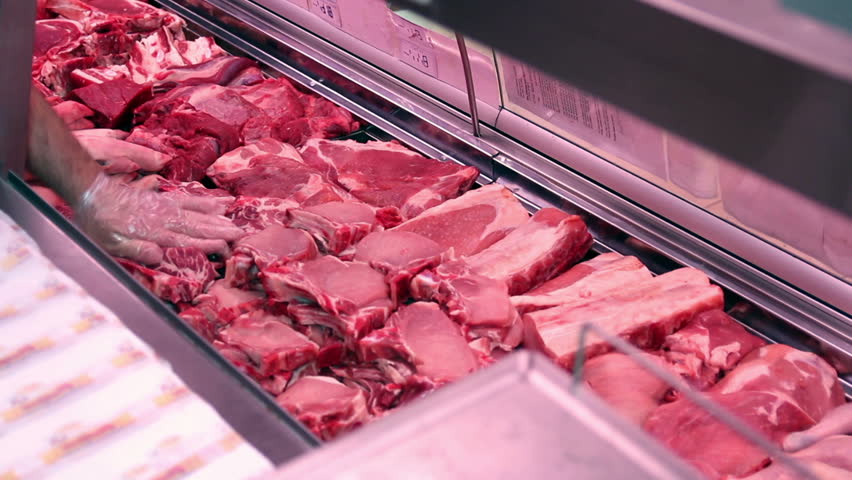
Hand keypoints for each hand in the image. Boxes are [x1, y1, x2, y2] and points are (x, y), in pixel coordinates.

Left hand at [77, 173, 243, 264]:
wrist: (92, 192)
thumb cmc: (99, 224)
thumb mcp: (109, 243)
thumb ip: (134, 249)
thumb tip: (158, 255)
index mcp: (153, 233)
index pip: (185, 241)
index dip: (206, 244)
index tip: (225, 247)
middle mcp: (163, 220)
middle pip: (196, 226)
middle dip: (220, 231)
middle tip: (241, 234)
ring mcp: (165, 208)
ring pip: (196, 214)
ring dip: (217, 218)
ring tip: (235, 221)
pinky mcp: (163, 198)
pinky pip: (188, 200)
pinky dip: (204, 202)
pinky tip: (218, 203)